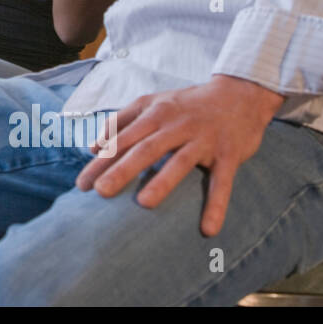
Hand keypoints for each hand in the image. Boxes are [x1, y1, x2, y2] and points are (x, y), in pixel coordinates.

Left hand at [75, 74, 285, 235]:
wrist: (240, 94)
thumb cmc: (187, 104)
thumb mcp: (151, 103)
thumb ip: (120, 121)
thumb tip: (94, 146)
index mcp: (154, 114)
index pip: (123, 140)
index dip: (101, 161)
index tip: (82, 184)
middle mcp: (176, 125)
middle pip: (145, 149)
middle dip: (122, 170)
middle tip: (100, 192)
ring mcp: (203, 140)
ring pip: (179, 162)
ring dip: (162, 183)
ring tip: (144, 204)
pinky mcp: (228, 154)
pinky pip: (222, 182)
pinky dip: (216, 205)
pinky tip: (207, 229)